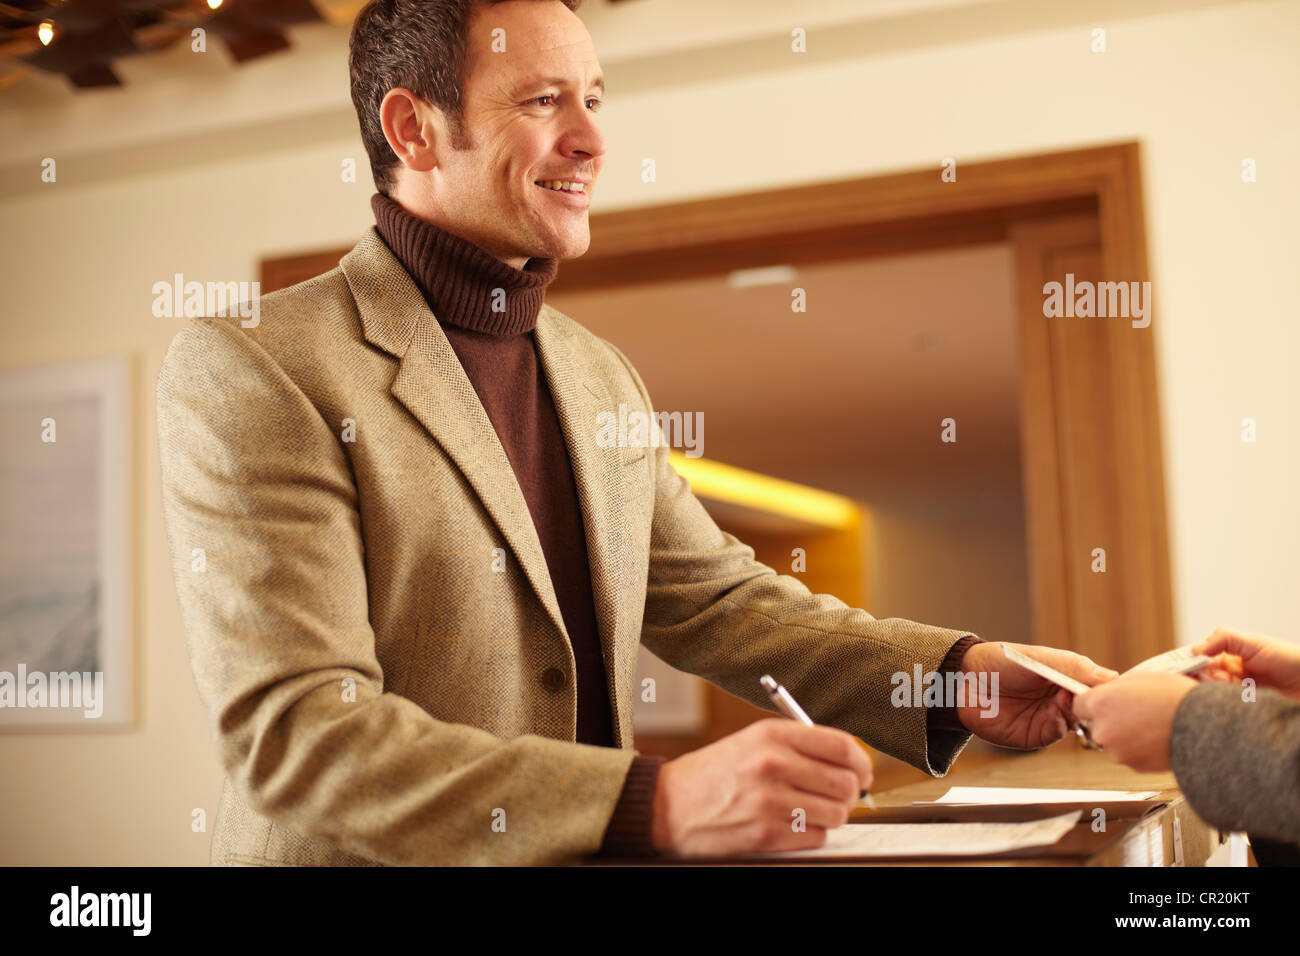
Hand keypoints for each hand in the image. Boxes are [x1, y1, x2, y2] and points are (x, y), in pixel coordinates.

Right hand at [650, 718, 871, 856]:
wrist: (669, 805)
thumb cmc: (714, 773)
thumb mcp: (752, 741)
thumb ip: (799, 745)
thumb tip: (849, 762)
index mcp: (773, 735)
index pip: (842, 746)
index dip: (862, 762)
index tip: (862, 771)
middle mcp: (774, 764)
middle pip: (846, 782)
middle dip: (851, 793)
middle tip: (841, 795)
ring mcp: (770, 801)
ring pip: (836, 813)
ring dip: (832, 816)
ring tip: (811, 810)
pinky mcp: (766, 834)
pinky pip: (816, 837)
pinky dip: (812, 834)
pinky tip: (793, 825)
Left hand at [955, 642, 1117, 748]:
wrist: (964, 681)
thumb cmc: (1000, 662)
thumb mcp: (1039, 658)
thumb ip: (1073, 667)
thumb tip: (1112, 677)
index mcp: (1067, 677)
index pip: (1097, 686)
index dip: (1105, 689)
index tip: (1109, 688)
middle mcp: (1063, 698)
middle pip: (1092, 708)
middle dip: (1093, 704)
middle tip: (1088, 697)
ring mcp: (1051, 717)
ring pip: (1078, 722)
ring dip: (1077, 714)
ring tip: (1068, 701)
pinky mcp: (1037, 734)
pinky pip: (1057, 733)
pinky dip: (1060, 725)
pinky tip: (1055, 713)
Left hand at [1073, 673, 1197, 771]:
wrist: (1206, 726)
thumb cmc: (1176, 697)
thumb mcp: (1140, 679)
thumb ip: (1117, 688)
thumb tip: (1110, 692)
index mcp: (1100, 703)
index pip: (1079, 705)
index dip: (1092, 703)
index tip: (1104, 702)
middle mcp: (1103, 730)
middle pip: (1096, 726)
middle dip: (1111, 721)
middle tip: (1135, 713)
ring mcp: (1118, 751)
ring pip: (1115, 743)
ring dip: (1127, 737)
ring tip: (1153, 725)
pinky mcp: (1135, 767)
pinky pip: (1132, 756)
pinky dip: (1141, 750)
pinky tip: (1159, 738)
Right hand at [1193, 627, 1299, 700]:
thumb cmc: (1288, 659)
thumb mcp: (1253, 641)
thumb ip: (1222, 639)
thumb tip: (1194, 650)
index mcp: (1230, 656)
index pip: (1200, 657)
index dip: (1187, 660)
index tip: (1178, 665)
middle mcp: (1230, 674)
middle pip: (1201, 676)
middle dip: (1197, 676)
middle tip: (1199, 674)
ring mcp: (1236, 692)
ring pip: (1210, 692)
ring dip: (1212, 688)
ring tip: (1225, 682)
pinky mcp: (1243, 709)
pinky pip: (1224, 708)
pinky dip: (1222, 703)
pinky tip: (1234, 693)